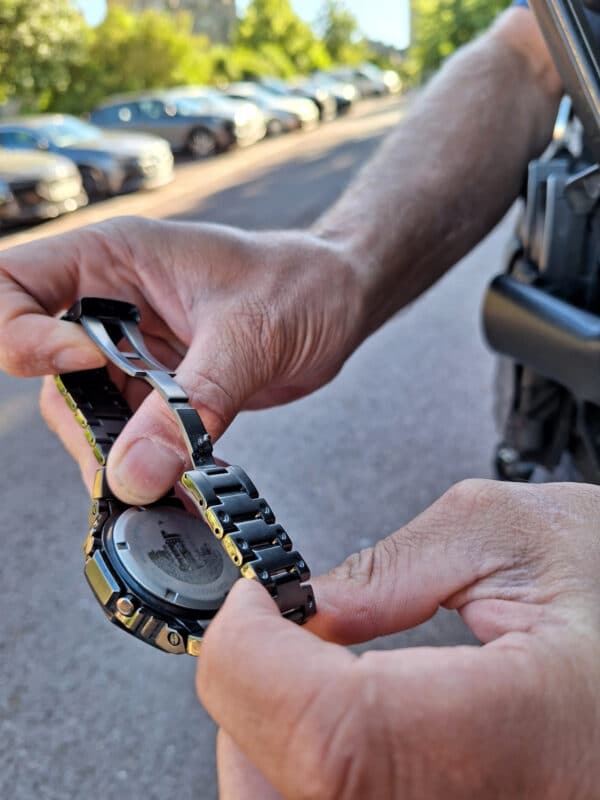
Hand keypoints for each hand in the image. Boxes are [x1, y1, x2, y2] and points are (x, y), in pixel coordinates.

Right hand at [0, 217, 362, 501]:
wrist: (341, 301)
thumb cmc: (302, 283)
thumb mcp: (247, 335)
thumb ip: (190, 404)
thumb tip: (133, 472)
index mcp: (114, 258)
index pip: (13, 285)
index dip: (27, 335)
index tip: (85, 363)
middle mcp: (111, 303)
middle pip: (44, 368)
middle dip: (79, 420)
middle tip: (126, 461)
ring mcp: (133, 348)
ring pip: (86, 410)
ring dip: (114, 454)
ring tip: (160, 485)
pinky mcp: (159, 385)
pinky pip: (131, 430)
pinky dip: (148, 462)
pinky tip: (178, 484)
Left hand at [197, 479, 599, 799]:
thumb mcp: (517, 536)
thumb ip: (391, 568)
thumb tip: (301, 612)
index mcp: (531, 728)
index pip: (334, 735)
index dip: (254, 661)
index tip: (249, 606)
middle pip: (298, 795)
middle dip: (249, 700)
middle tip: (270, 632)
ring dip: (269, 739)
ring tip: (306, 669)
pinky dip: (305, 772)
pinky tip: (336, 719)